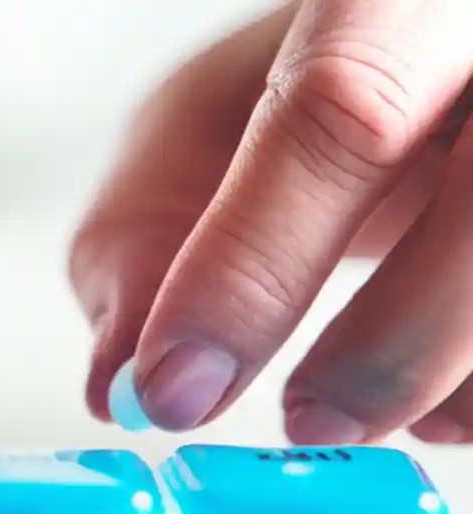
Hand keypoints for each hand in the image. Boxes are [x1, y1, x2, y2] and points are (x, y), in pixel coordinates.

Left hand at [71, 0, 472, 444]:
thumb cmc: (331, 68)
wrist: (442, 44)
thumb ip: (145, 227)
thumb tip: (123, 379)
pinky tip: (440, 401)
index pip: (342, 111)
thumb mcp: (207, 115)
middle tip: (304, 419)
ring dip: (444, 376)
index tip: (176, 383)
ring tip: (358, 407)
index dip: (251, 266)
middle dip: (383, 350)